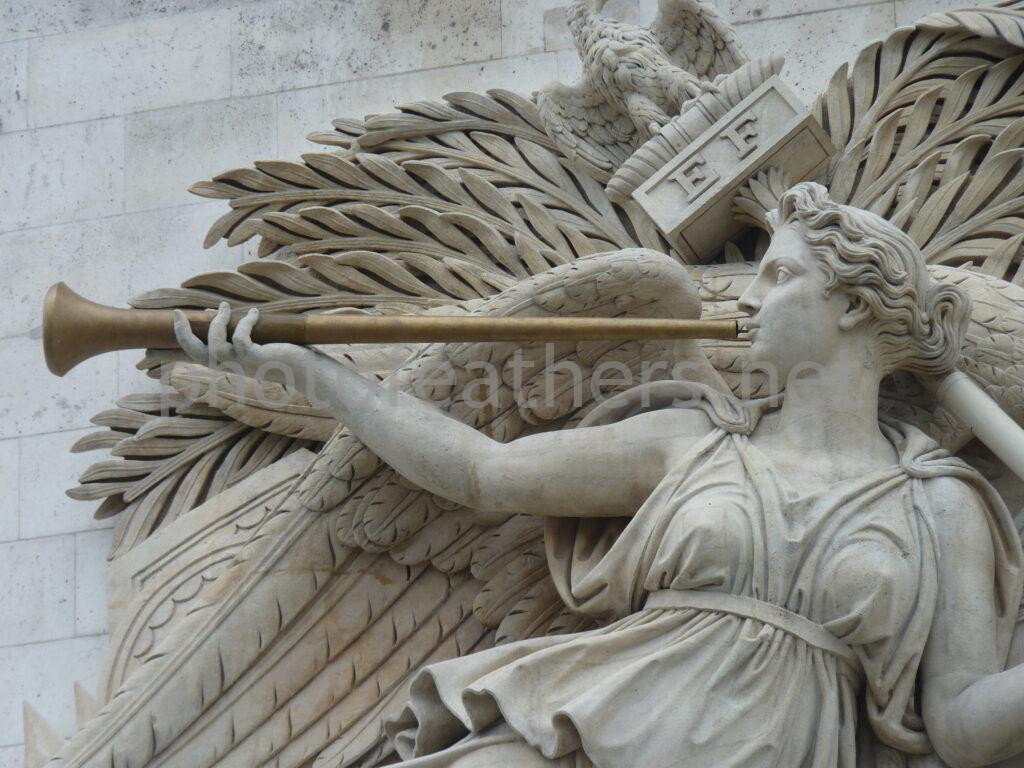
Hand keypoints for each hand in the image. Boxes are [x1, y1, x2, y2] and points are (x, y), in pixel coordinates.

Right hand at [173, 303, 315, 382]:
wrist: (307, 370)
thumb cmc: (281, 352)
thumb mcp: (253, 339)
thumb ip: (233, 329)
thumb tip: (213, 312)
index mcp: (228, 363)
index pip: (196, 354)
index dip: (182, 337)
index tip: (177, 317)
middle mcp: (232, 367)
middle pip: (197, 353)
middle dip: (184, 333)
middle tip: (179, 313)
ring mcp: (243, 364)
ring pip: (216, 345)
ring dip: (218, 323)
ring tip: (224, 307)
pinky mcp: (257, 358)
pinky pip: (241, 339)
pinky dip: (244, 323)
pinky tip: (254, 314)